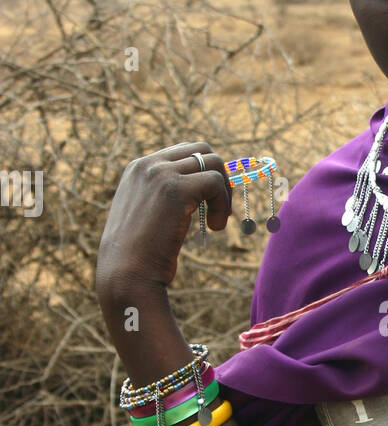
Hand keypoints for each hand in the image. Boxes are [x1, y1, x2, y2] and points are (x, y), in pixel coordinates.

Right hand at [96, 141, 232, 299]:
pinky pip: (215, 182)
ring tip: (217, 222)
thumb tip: (197, 190)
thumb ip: (164, 195)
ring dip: (224, 193)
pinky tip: (214, 227)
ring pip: (213, 163)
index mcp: (138, 168)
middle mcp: (147, 165)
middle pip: (202, 150)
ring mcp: (160, 174)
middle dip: (219, 176)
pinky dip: (222, 203)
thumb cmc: (137, 255)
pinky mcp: (176, 189)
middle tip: (220, 207)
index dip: (204, 173)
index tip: (209, 200)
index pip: (184, 152)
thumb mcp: (146, 214)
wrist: (126, 275)